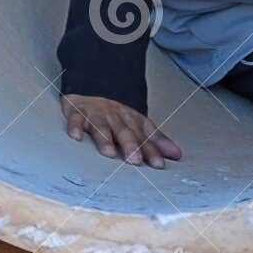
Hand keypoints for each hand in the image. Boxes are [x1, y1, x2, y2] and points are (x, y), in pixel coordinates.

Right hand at [61, 94, 182, 167]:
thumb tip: (177, 155)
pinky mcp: (78, 113)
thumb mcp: (138, 125)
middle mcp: (115, 117)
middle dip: (131, 146)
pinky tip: (76, 137)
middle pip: (124, 132)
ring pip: (101, 127)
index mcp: (132, 120)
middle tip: (136, 161)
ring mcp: (96, 115)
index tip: (159, 164)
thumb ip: (156, 140)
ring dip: (105, 139)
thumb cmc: (116, 115)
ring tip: (109, 153)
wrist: (92, 88)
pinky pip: (76, 119)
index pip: (144, 135)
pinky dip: (75, 126)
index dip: (152, 150)